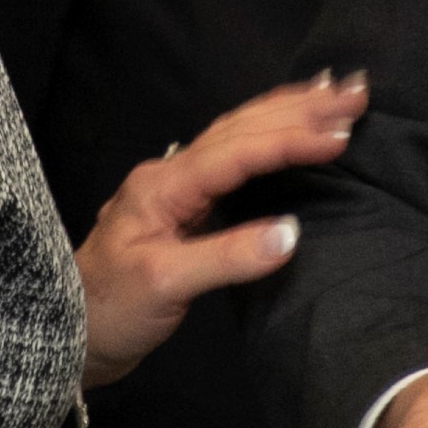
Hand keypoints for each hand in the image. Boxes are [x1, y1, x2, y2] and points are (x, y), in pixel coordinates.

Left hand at [75, 74, 370, 389]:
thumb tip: (290, 235)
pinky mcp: (186, 205)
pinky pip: (236, 156)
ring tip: (334, 95)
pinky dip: (269, 136)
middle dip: (298, 108)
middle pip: (240, 128)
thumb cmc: (112, 309)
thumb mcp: (166, 286)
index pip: (236, 152)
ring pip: (238, 134)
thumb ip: (227, 257)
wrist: (72, 333)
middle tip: (355, 94)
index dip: (288, 141)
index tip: (339, 137)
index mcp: (164, 185)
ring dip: (287, 112)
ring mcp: (178, 186)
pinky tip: (290, 129)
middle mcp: (170, 173)